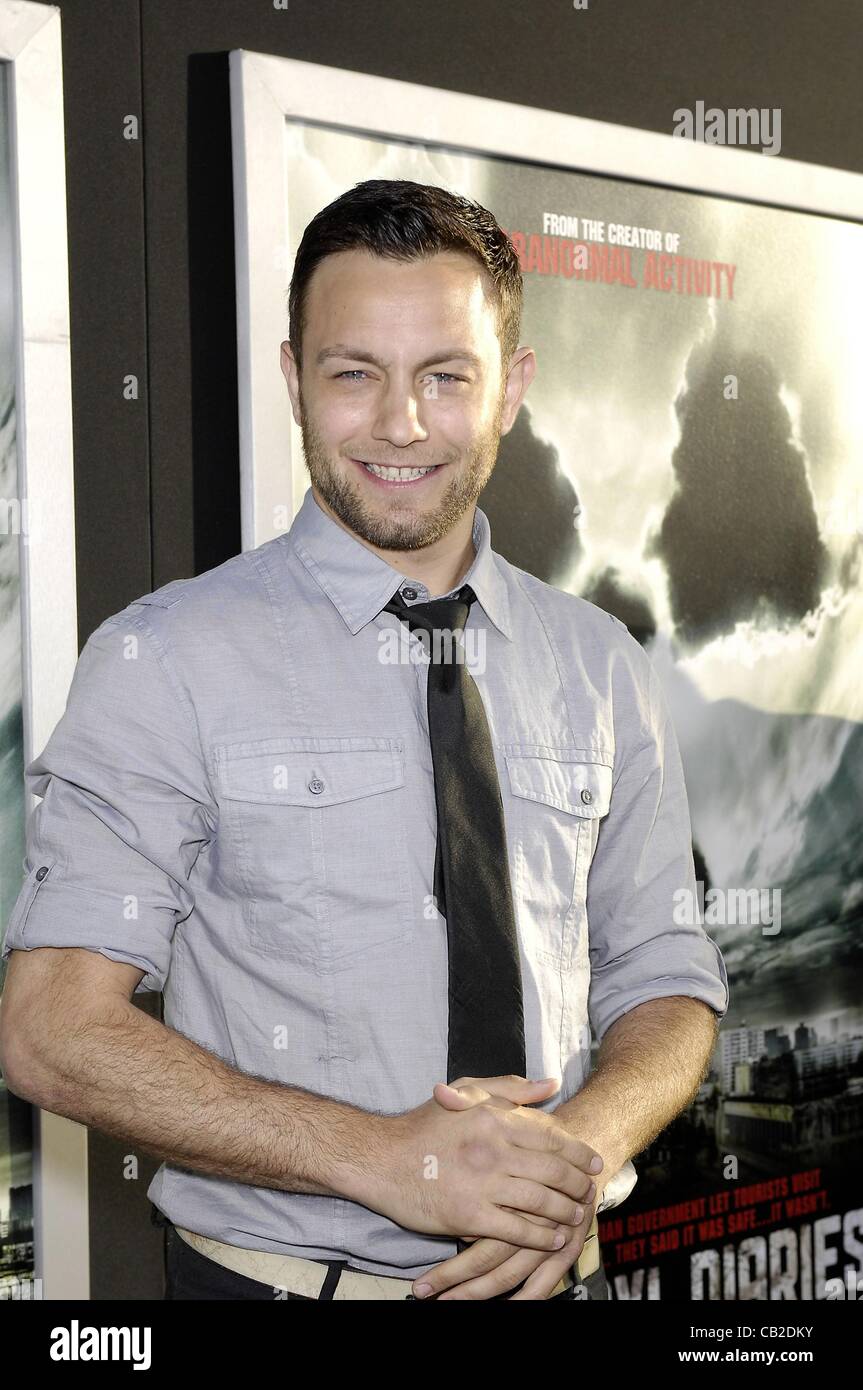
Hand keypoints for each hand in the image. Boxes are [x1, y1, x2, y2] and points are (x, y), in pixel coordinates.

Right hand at [411, 1076, 602, 1299]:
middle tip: (590, 1193)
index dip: (579, 1153)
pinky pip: (517, 1229)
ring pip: (541, 1201)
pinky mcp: (469, 1215)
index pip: (551, 1137)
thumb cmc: (424, 1125)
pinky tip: (552, 1239)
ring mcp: (482, 1183)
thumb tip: (552, 1085)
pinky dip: (540, 1236)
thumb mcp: (465, 1092)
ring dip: (565, 1212)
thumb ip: (510, 1088)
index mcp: (494, 1118)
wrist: (381, 1159)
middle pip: (553, 1170)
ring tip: (576, 1217)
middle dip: (578, 1185)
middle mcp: (493, 1149)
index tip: (594, 1162)